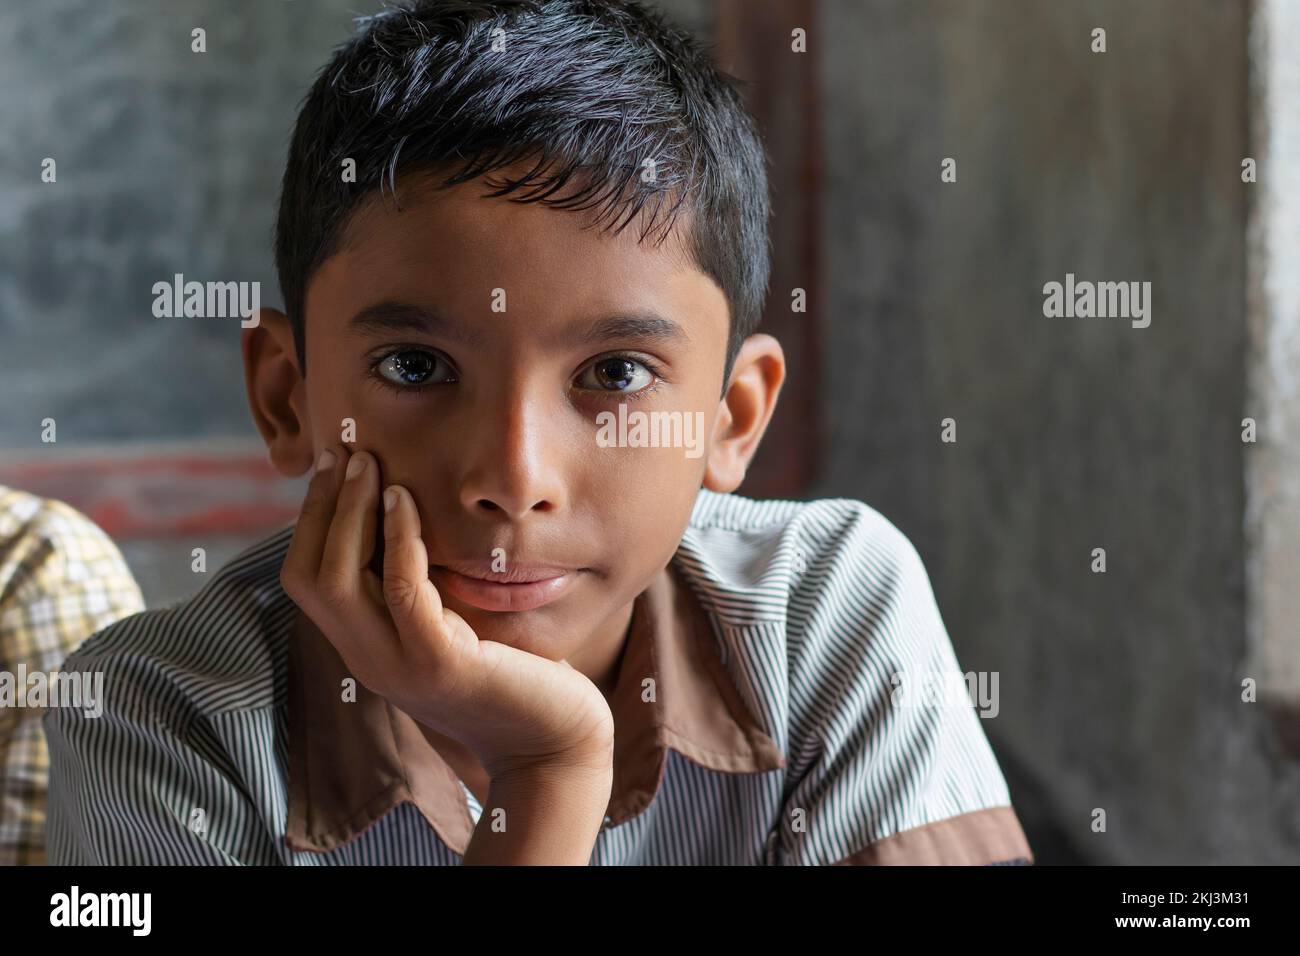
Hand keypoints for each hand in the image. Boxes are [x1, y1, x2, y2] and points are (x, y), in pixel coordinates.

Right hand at [280, 444, 614, 780]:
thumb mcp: (454, 626)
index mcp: (367, 650)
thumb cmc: (515, 676)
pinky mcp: (443, 663)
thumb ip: (424, 591)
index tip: (335, 466)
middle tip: (346, 452)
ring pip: (339, 580)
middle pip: (310, 575)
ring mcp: (400, 665)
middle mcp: (370, 661)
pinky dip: (397, 538)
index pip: (308, 579)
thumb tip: (407, 522)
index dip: (312, 519)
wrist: (556, 744)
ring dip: (350, 512)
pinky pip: (403, 589)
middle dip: (323, 506)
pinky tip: (405, 499)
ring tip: (367, 463)